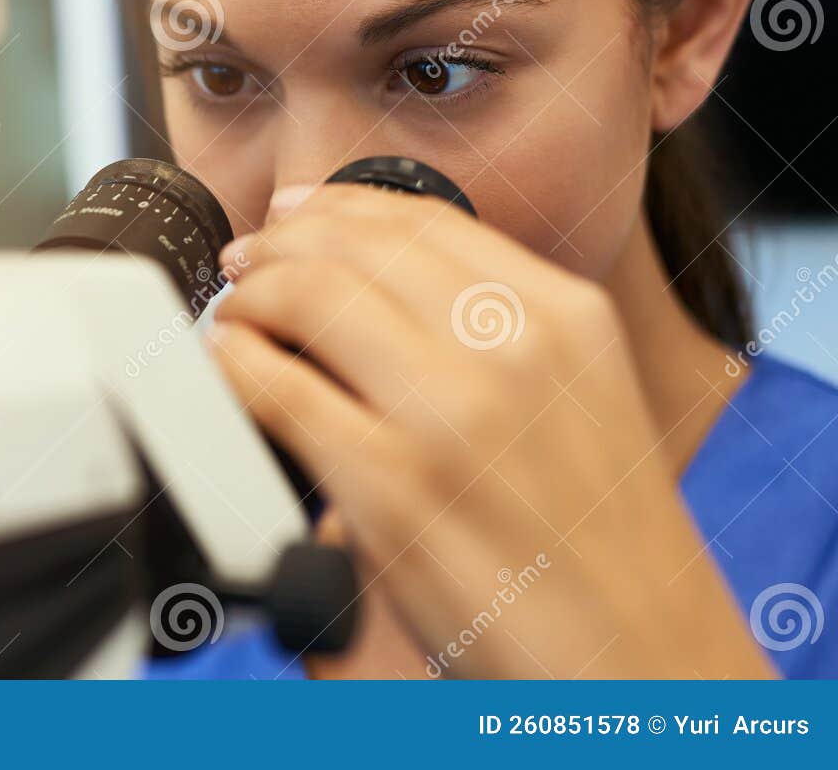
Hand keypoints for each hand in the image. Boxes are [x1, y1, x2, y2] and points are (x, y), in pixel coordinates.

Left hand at [206, 184, 773, 678]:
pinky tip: (229, 365)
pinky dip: (236, 365)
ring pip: (306, 299)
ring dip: (250, 295)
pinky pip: (278, 391)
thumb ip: (495, 325)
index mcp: (560, 315)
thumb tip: (378, 276)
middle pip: (350, 249)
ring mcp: (449, 416)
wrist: (639, 660)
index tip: (291, 215)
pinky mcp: (392, 488)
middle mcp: (509, 348)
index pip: (418, 221)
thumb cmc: (597, 535)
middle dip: (278, 244)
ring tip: (236, 311)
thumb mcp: (579, 392)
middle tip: (247, 260)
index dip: (333, 209)